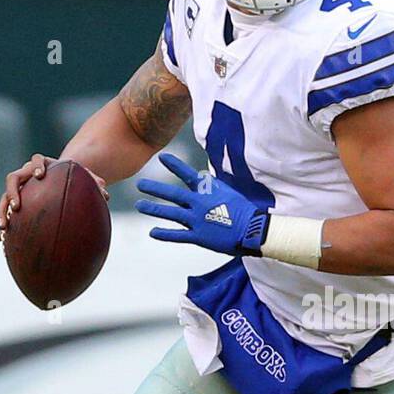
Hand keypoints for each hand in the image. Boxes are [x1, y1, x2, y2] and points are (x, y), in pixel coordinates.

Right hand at [0, 156, 106, 239]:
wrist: (60, 181)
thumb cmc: (74, 179)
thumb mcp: (84, 178)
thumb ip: (93, 183)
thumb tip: (106, 194)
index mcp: (42, 165)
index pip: (36, 159)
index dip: (37, 166)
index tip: (41, 175)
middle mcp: (26, 175)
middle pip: (12, 179)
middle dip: (12, 192)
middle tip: (16, 206)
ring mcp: (19, 189)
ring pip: (4, 198)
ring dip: (3, 212)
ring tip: (5, 227)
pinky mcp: (15, 203)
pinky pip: (6, 214)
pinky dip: (3, 227)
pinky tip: (1, 240)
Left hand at [136, 153, 268, 256]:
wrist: (253, 230)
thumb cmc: (244, 211)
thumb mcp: (228, 193)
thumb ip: (212, 188)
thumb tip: (201, 180)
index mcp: (208, 190)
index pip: (188, 174)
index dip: (174, 165)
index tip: (162, 157)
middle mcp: (199, 203)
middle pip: (172, 194)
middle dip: (155, 188)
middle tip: (140, 184)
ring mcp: (197, 220)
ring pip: (170, 213)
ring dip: (153, 209)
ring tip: (139, 205)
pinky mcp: (199, 236)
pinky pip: (177, 235)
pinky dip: (164, 234)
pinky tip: (152, 232)